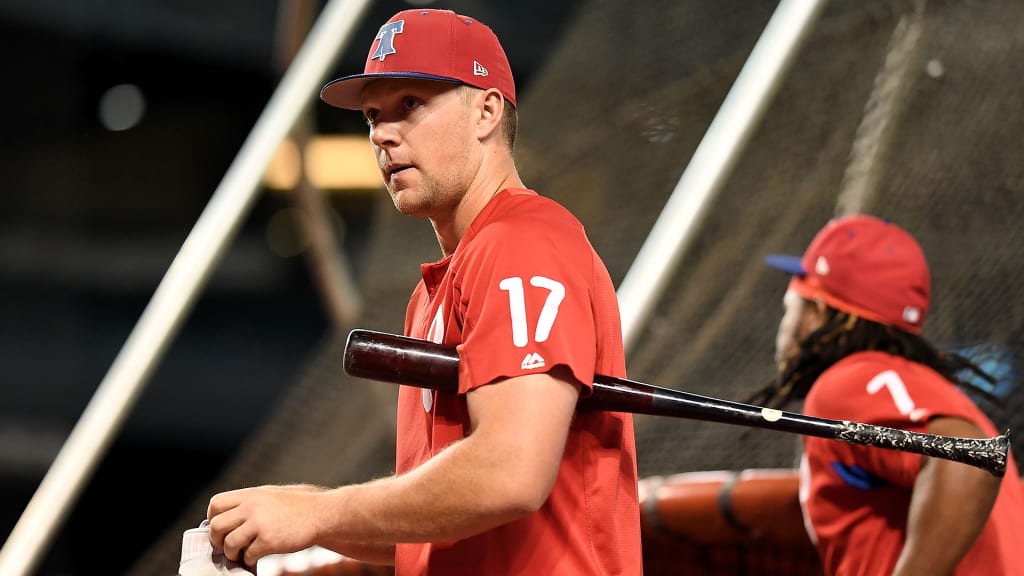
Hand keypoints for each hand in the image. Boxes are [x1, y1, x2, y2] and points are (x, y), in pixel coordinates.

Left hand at [207, 484, 327, 566]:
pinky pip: (248, 556)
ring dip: (233, 554)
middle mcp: (252, 507)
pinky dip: (249, 561)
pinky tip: (256, 559)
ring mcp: (260, 524)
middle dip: (218, 540)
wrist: (321, 513)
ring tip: (242, 555)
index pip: (216, 504)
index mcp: (251, 494)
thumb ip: (249, 503)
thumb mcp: (270, 495)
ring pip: (229, 544)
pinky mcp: (269, 541)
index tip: (222, 529)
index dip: (213, 519)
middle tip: (227, 546)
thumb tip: (226, 519)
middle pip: (217, 526)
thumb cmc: (297, 506)